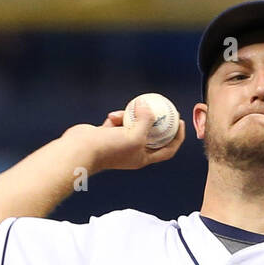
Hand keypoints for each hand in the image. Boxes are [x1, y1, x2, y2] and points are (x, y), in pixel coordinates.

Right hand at [70, 103, 185, 173]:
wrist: (82, 149)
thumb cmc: (110, 148)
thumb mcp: (135, 135)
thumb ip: (146, 121)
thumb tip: (148, 106)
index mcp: (143, 158)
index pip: (167, 150)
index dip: (177, 138)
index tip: (180, 122)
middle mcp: (133, 153)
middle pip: (152, 137)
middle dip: (159, 123)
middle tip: (166, 108)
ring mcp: (120, 144)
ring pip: (133, 126)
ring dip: (133, 116)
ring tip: (133, 108)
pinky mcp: (108, 135)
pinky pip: (118, 122)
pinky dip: (117, 117)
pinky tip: (113, 115)